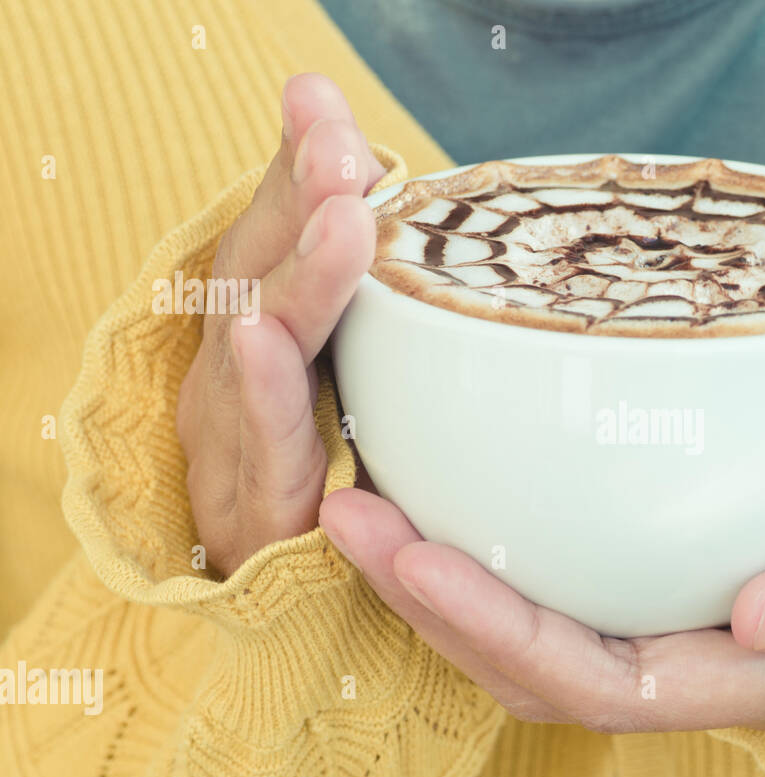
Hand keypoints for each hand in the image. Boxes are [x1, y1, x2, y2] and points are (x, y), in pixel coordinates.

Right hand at [177, 74, 386, 576]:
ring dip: (299, 273)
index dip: (295, 166)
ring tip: (342, 213)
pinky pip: (259, 441)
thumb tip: (439, 227)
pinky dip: (264, 388)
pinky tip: (266, 337)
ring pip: (254, 340)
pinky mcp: (253, 501)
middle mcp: (235, 368)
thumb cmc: (326, 473)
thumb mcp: (355, 377)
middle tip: (341, 140)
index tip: (318, 100)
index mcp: (264, 329)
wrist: (284, 595)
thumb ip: (379, 308)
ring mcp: (233, 431)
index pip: (277, 230)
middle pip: (260, 265)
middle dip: (301, 196)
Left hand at [320, 489, 764, 733]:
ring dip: (436, 577)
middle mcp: (677, 667)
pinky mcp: (651, 593)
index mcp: (727, 679)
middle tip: (345, 511)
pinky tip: (448, 488)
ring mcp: (659, 632)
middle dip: (425, 600)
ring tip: (365, 500)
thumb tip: (763, 608)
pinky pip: (552, 588)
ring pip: (521, 630)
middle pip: (521, 660)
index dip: (488, 625)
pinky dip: (489, 552)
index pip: (583, 678)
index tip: (407, 548)